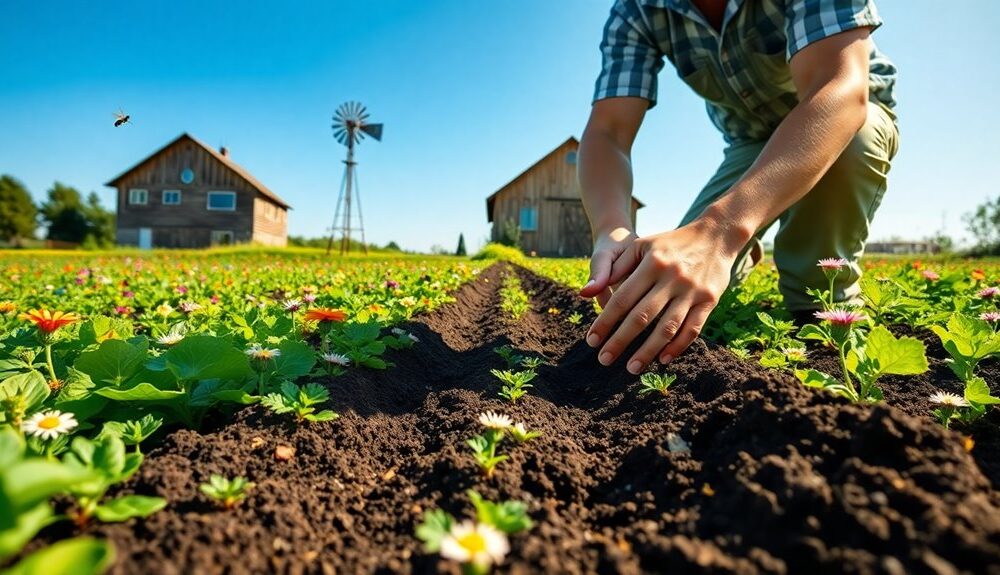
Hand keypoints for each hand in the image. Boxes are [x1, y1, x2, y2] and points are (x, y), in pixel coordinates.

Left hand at [584, 218, 742, 373]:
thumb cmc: (670, 243)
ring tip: (632, 368)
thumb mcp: (641, 245)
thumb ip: (616, 268)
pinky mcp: (709, 301)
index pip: (622, 299)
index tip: (592, 340)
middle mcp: (672, 278)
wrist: (716, 235)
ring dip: (648, 351)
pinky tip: (662, 359)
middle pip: (642, 317)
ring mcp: (692, 291)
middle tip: (604, 360)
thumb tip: (588, 292)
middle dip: (620, 341)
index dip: (606, 321)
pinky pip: (693, 329)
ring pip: (667, 327)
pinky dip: (678, 346)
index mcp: (652, 264)